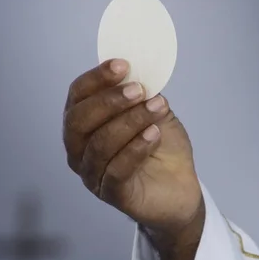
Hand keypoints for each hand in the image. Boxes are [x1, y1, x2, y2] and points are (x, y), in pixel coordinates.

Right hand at [63, 59, 201, 233]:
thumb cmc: (162, 150)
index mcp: (85, 125)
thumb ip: (143, 94)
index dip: (96, 79)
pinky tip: (154, 135)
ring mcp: (93, 174)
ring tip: (157, 108)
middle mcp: (80, 150)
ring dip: (130, 121)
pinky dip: (136, 149)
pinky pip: (116, 170)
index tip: (123, 65)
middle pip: (78, 121)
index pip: (77, 97)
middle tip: (139, 90)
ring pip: (100, 144)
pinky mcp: (111, 194)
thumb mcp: (154, 113)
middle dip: (109, 101)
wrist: (180, 189)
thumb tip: (140, 70)